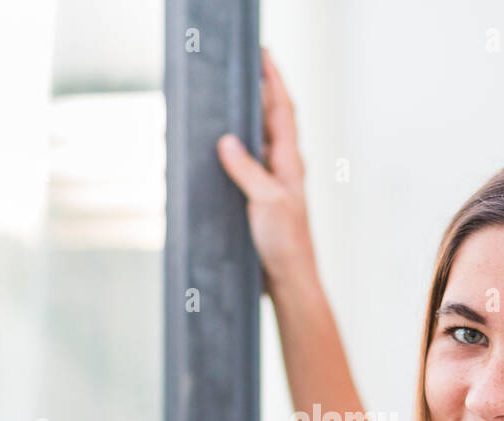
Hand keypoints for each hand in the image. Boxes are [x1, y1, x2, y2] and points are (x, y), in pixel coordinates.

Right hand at [217, 46, 319, 294]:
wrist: (289, 281)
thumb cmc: (286, 244)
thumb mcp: (266, 202)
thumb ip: (247, 169)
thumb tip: (226, 140)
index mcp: (290, 163)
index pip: (282, 110)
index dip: (274, 81)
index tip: (263, 56)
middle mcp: (283, 169)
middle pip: (269, 121)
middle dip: (256, 94)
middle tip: (237, 73)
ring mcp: (271, 184)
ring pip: (255, 143)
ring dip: (240, 124)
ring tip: (220, 106)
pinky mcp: (259, 201)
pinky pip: (244, 167)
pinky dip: (230, 154)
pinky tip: (213, 153)